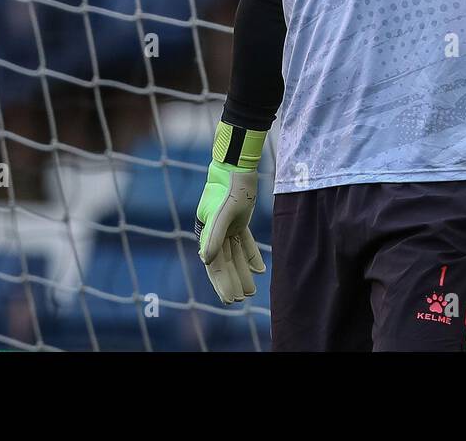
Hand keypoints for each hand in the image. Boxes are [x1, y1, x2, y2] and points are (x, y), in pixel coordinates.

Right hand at [194, 123, 266, 303]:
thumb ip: (215, 236)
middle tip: (240, 299)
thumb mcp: (224, 212)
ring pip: (235, 254)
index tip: (229, 299)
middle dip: (232, 280)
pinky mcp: (238, 220)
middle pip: (224, 262)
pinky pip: (243, 242)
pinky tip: (259, 269)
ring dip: (242, 271)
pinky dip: (250, 255)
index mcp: (206, 231)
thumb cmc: (230, 187)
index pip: (214, 263)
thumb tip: (205, 261)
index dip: (221, 282)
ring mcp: (226, 226)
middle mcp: (214, 231)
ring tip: (251, 290)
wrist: (238, 166)